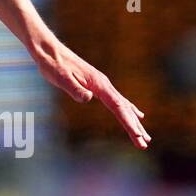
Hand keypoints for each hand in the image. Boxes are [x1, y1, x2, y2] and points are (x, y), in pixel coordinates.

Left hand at [32, 36, 151, 148]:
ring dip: (134, 121)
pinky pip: (118, 101)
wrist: (50, 51)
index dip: (128, 122)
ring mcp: (102, 84)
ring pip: (123, 105)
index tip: (138, 136)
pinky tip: (136, 115)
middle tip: (145, 144)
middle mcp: (104, 84)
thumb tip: (88, 98)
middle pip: (124, 108)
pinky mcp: (97, 85)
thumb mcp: (62, 78)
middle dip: (135, 126)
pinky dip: (129, 110)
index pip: (118, 106)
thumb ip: (75, 89)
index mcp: (99, 84)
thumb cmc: (54, 65)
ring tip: (145, 136)